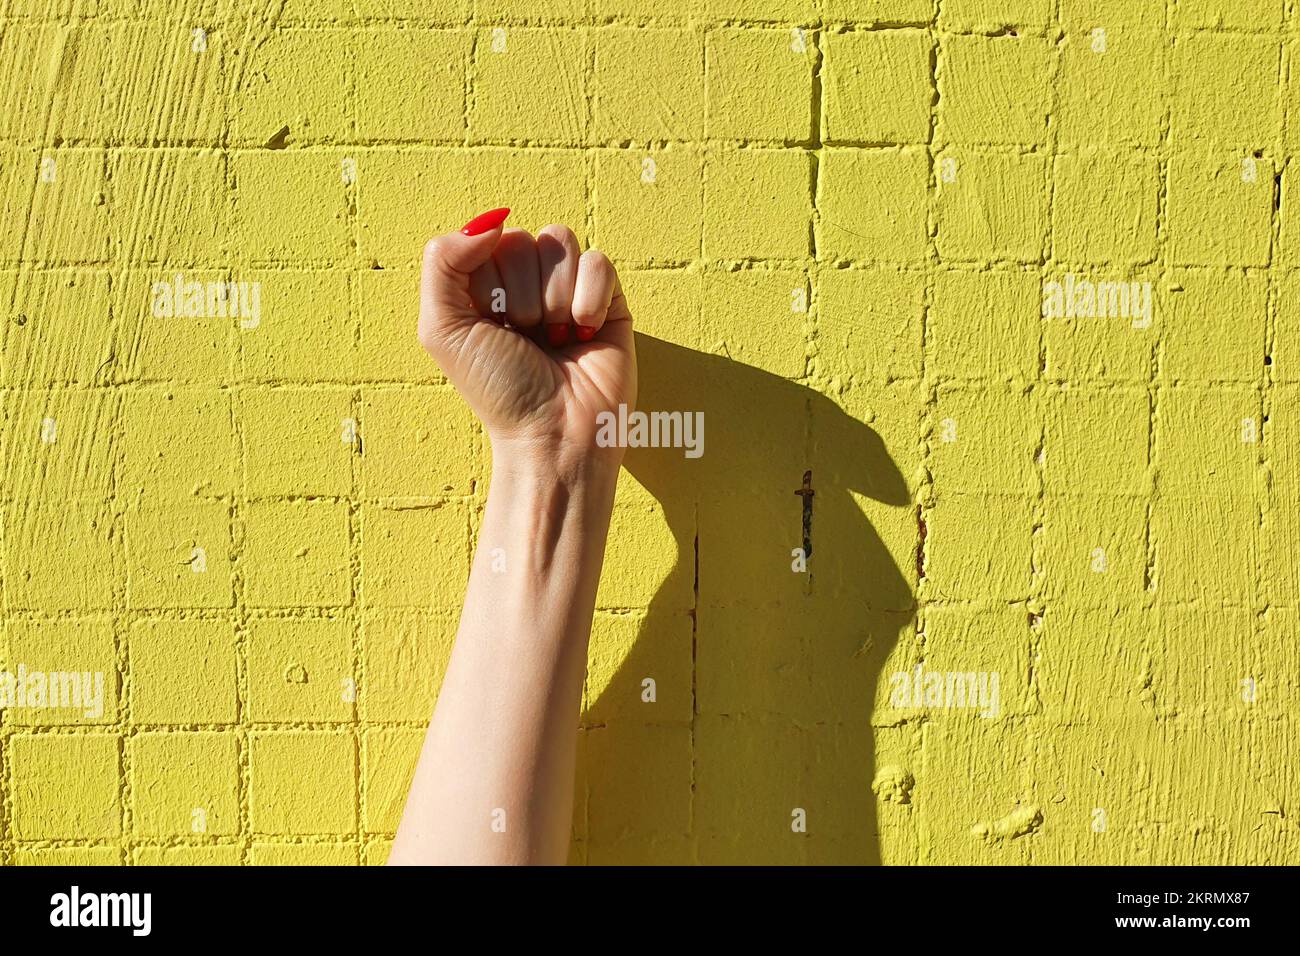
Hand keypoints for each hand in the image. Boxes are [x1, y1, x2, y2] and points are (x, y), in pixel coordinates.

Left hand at [418, 209, 636, 471]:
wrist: (554, 435)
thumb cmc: (499, 391)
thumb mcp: (443, 328)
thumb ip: (443, 261)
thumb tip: (493, 219)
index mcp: (484, 287)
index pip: (485, 241)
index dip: (487, 284)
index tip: (493, 327)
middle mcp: (526, 283)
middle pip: (523, 240)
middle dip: (521, 295)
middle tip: (527, 338)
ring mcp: (569, 289)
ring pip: (561, 243)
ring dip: (554, 297)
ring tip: (555, 338)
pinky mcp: (609, 300)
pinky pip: (599, 261)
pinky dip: (589, 298)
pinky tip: (584, 332)